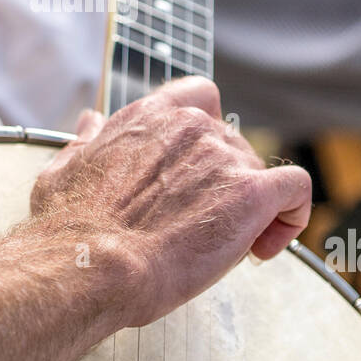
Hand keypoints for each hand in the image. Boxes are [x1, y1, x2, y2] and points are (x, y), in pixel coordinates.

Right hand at [31, 77, 310, 327]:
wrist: (91, 264)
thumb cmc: (71, 229)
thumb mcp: (65, 168)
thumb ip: (86, 141)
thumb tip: (91, 121)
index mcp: (149, 116)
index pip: (199, 96)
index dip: (209, 132)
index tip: (198, 172)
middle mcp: (192, 126)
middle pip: (233, 143)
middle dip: (226, 183)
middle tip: (205, 227)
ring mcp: (224, 157)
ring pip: (261, 170)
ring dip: (253, 207)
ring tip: (230, 249)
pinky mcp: (251, 193)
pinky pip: (295, 190)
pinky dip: (292, 215)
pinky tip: (267, 245)